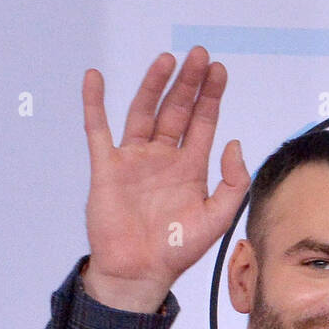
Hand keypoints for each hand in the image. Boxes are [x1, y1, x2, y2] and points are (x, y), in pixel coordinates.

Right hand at [81, 47, 250, 309]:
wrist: (139, 273)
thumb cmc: (177, 251)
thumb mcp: (218, 218)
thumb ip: (234, 183)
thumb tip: (234, 143)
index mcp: (190, 169)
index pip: (202, 123)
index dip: (210, 96)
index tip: (218, 70)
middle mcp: (163, 159)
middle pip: (176, 110)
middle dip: (188, 83)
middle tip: (198, 55)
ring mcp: (134, 160)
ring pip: (143, 112)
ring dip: (153, 85)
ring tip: (166, 60)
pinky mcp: (107, 168)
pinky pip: (98, 130)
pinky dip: (94, 103)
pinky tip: (95, 78)